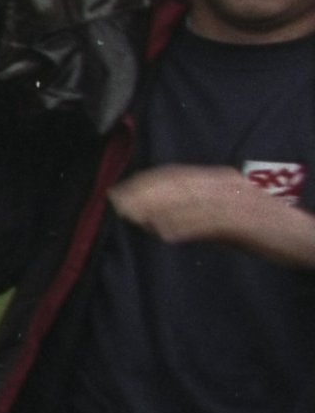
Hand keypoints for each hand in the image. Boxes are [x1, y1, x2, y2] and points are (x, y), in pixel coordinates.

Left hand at [108, 165, 314, 266]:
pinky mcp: (245, 220)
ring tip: (133, 216)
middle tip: (116, 203)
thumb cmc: (263, 230)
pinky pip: (209, 221)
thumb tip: (156, 223)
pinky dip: (185, 225)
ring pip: (188, 200)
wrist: (305, 237)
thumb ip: (193, 217)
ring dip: (158, 208)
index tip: (119, 191)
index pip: (176, 175)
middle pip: (177, 184)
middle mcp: (226, 183)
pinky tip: (164, 232)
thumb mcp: (223, 219)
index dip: (145, 183)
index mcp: (221, 179)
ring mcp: (236, 200)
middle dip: (144, 193)